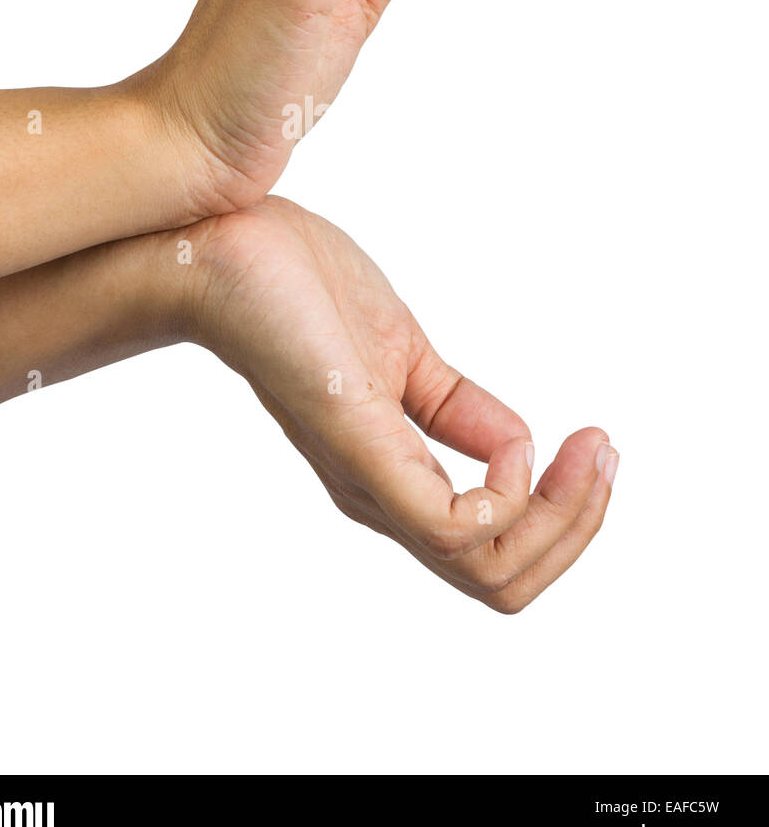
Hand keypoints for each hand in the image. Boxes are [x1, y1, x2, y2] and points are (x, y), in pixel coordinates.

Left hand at [182, 197, 614, 611]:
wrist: (221, 243)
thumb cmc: (299, 290)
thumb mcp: (407, 355)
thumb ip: (463, 410)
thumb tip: (525, 448)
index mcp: (393, 477)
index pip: (494, 554)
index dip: (564, 518)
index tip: (595, 443)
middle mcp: (380, 495)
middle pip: (501, 583)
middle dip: (577, 531)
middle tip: (604, 454)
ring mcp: (367, 478)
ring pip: (486, 570)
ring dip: (562, 520)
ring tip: (590, 450)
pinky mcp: (356, 444)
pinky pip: (449, 527)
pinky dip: (510, 499)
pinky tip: (521, 445)